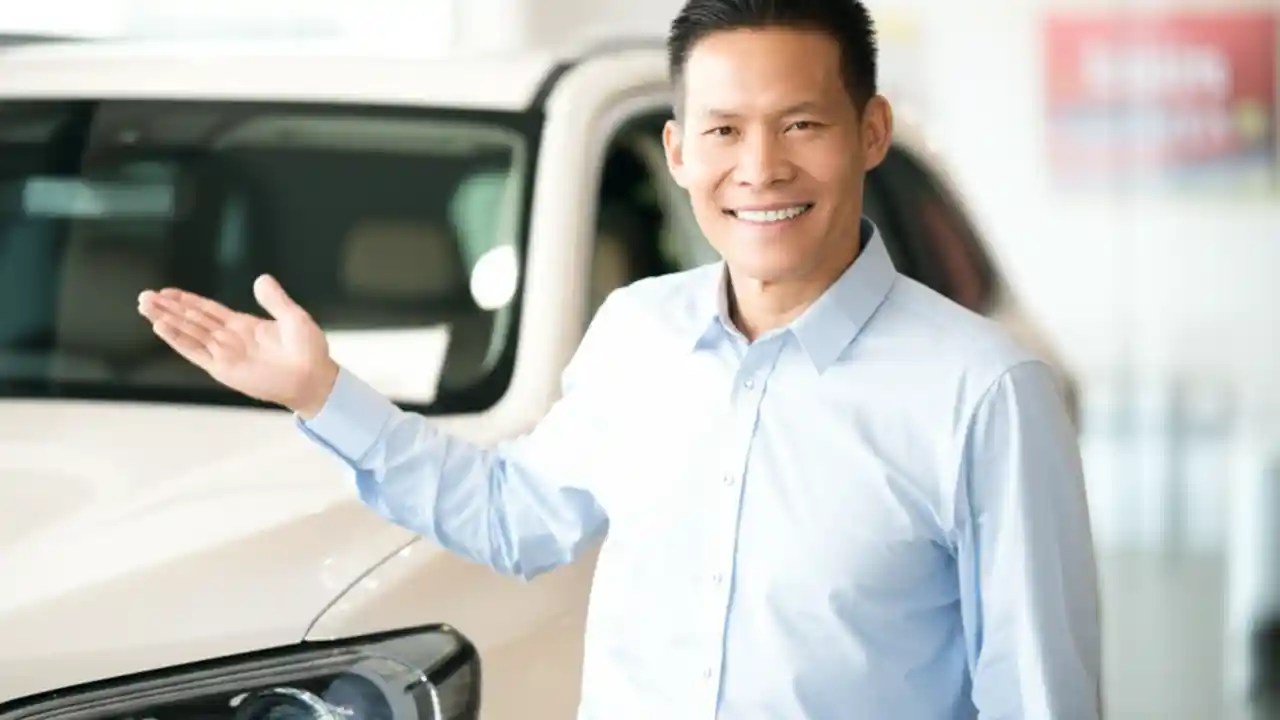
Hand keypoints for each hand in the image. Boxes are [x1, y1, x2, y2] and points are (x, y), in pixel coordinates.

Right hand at [137, 274, 338, 418]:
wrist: (314, 378)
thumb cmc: (309, 351)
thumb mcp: (293, 316)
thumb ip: (274, 299)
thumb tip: (261, 279)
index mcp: (244, 326)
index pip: (208, 310)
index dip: (187, 300)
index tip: (167, 291)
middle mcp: (230, 339)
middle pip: (192, 319)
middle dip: (168, 307)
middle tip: (145, 296)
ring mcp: (224, 354)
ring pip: (188, 333)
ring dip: (166, 320)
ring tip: (145, 307)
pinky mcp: (223, 368)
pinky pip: (195, 352)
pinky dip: (178, 340)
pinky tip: (161, 327)